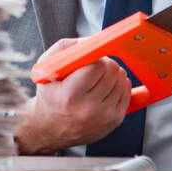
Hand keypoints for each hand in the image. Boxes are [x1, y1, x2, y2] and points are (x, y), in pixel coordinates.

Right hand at [15, 38, 131, 153]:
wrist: (49, 129)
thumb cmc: (49, 96)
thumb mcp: (44, 69)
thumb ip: (66, 48)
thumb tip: (90, 41)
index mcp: (70, 95)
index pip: (97, 66)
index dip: (95, 58)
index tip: (89, 61)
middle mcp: (88, 109)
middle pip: (112, 72)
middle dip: (105, 64)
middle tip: (94, 68)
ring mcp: (103, 117)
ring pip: (122, 80)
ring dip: (113, 74)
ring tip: (98, 79)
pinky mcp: (114, 121)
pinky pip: (127, 92)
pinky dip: (119, 85)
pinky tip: (106, 88)